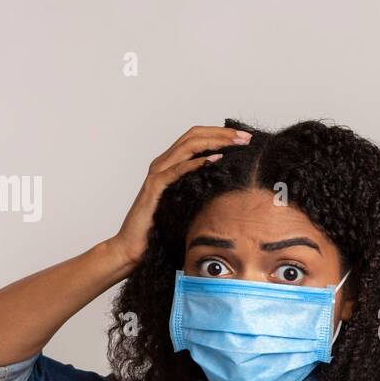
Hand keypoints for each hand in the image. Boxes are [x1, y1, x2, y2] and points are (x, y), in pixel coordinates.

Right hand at [108, 125, 251, 268]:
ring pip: (187, 147)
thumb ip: (201, 188)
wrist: (134, 246)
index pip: (197, 138)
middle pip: (194, 136)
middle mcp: (163, 164)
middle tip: (245, 137)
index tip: (244, 137)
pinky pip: (176, 169)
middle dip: (221, 133)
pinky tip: (214, 159)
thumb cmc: (161, 228)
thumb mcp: (188, 203)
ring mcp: (157, 173)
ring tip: (235, 143)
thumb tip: (229, 185)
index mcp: (171, 164)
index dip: (220, 134)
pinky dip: (196, 162)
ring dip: (214, 142)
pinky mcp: (154, 187)